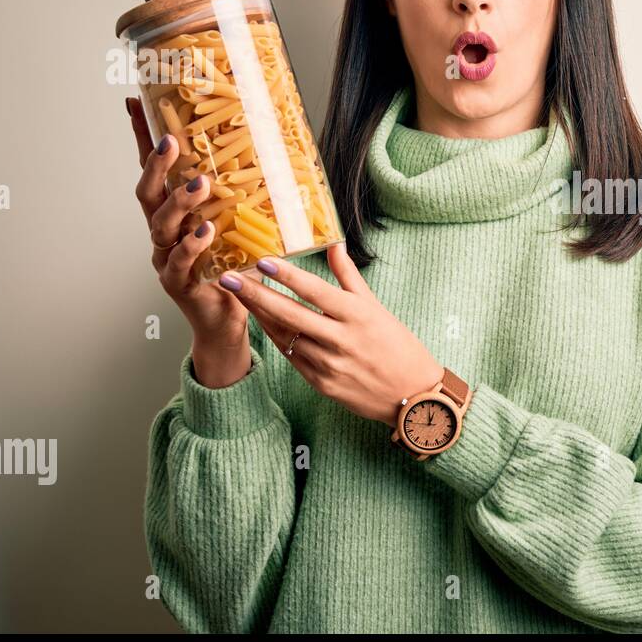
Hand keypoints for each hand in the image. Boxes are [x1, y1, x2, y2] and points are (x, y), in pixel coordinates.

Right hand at [128, 97, 250, 343]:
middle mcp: (163, 232)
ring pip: (161, 226)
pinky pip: (177, 262)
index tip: (134, 101)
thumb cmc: (233, 265)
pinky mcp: (178, 283)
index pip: (153, 170)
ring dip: (179, 202)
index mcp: (173, 213)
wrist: (227, 318)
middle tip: (170, 142)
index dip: (141, 138)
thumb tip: (269, 151)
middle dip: (155, 166)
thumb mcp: (236, 222)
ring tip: (199, 184)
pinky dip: (190, 246)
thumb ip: (241, 194)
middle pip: (148, 193)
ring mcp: (166, 257)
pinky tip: (205, 231)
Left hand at [216, 240, 444, 424]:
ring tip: (239, 296)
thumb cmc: (398, 347)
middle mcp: (341, 339)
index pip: (315, 290)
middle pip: (290, 313)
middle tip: (228, 279)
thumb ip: (350, 277)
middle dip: (256, 295)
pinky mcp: (322, 385)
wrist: (413, 397)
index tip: (262, 261)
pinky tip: (263, 323)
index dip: (288, 276)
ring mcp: (329, 364)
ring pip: (285, 336)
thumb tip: (335, 245)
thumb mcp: (377, 308)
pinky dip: (276, 338)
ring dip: (261, 316)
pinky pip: (292, 357)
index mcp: (357, 316)